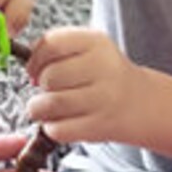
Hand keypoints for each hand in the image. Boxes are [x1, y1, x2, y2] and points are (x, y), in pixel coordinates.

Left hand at [26, 27, 143, 143]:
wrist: (142, 103)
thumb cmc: (107, 76)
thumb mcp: (90, 49)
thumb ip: (58, 49)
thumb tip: (29, 67)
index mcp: (98, 42)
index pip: (51, 43)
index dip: (35, 59)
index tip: (34, 69)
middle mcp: (104, 67)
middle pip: (49, 76)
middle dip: (40, 86)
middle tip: (50, 90)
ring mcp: (104, 98)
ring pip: (50, 104)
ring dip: (39, 109)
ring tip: (46, 108)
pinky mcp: (100, 126)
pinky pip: (58, 129)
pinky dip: (52, 128)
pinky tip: (61, 122)